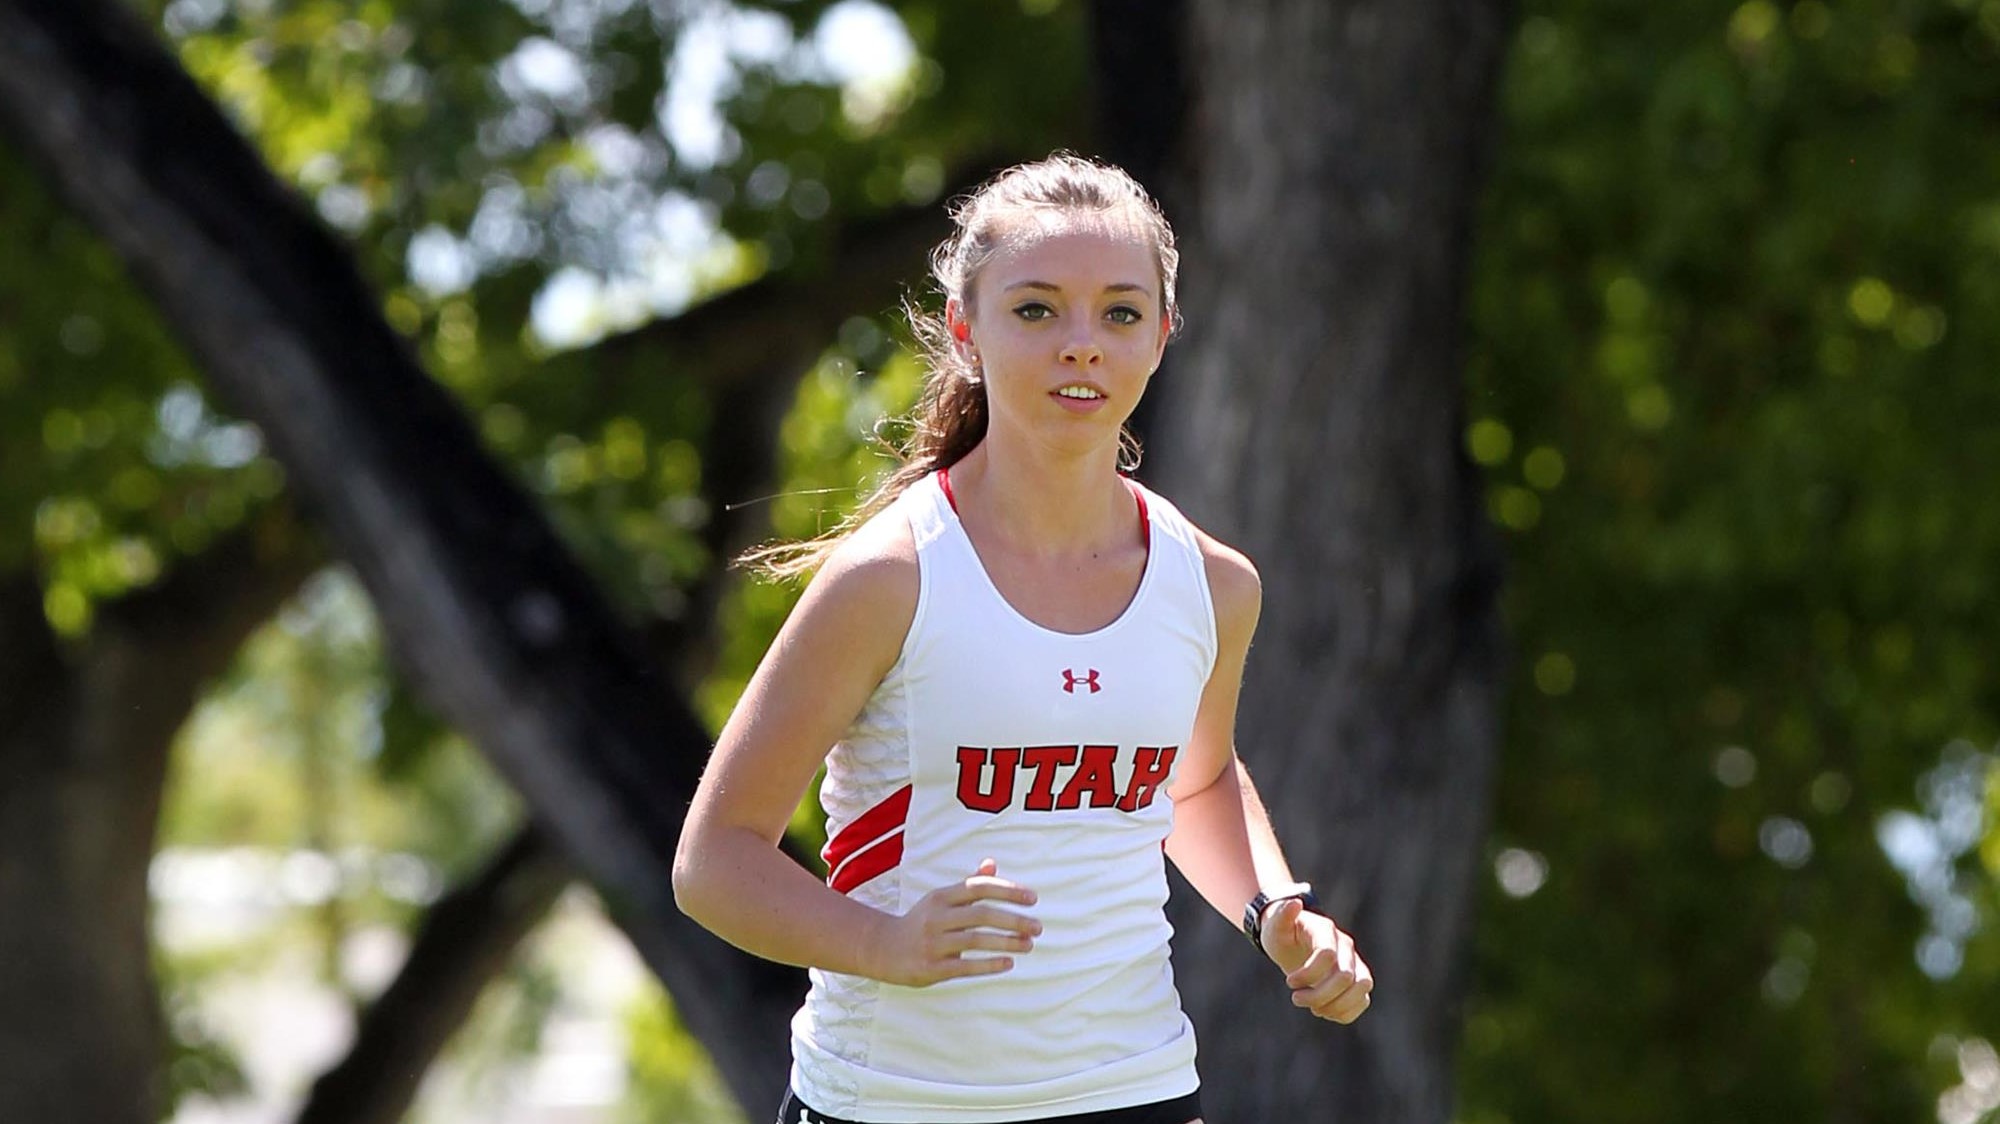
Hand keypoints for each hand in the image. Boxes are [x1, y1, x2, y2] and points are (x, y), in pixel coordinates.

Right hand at [866, 858, 1040, 986]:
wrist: (882, 949)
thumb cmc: (922, 921)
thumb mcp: (941, 899)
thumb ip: (968, 884)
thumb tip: (992, 863)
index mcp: (941, 896)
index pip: (978, 887)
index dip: (1007, 890)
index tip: (1033, 898)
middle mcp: (936, 917)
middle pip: (981, 914)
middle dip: (1013, 920)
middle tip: (1038, 927)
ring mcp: (933, 943)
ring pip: (975, 940)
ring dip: (1006, 942)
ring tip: (1029, 945)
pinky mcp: (931, 968)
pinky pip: (964, 965)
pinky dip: (988, 964)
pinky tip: (1008, 963)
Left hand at [1259, 897, 1372, 1022]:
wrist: (1292, 941)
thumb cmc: (1281, 933)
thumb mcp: (1275, 925)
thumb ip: (1283, 915)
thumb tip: (1295, 902)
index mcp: (1326, 931)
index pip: (1328, 955)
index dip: (1308, 974)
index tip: (1289, 982)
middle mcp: (1345, 947)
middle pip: (1346, 976)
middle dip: (1319, 995)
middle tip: (1296, 999)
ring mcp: (1354, 963)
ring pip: (1362, 988)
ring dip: (1336, 1006)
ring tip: (1314, 1009)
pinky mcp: (1356, 981)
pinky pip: (1362, 1001)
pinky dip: (1345, 1012)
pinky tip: (1324, 1011)